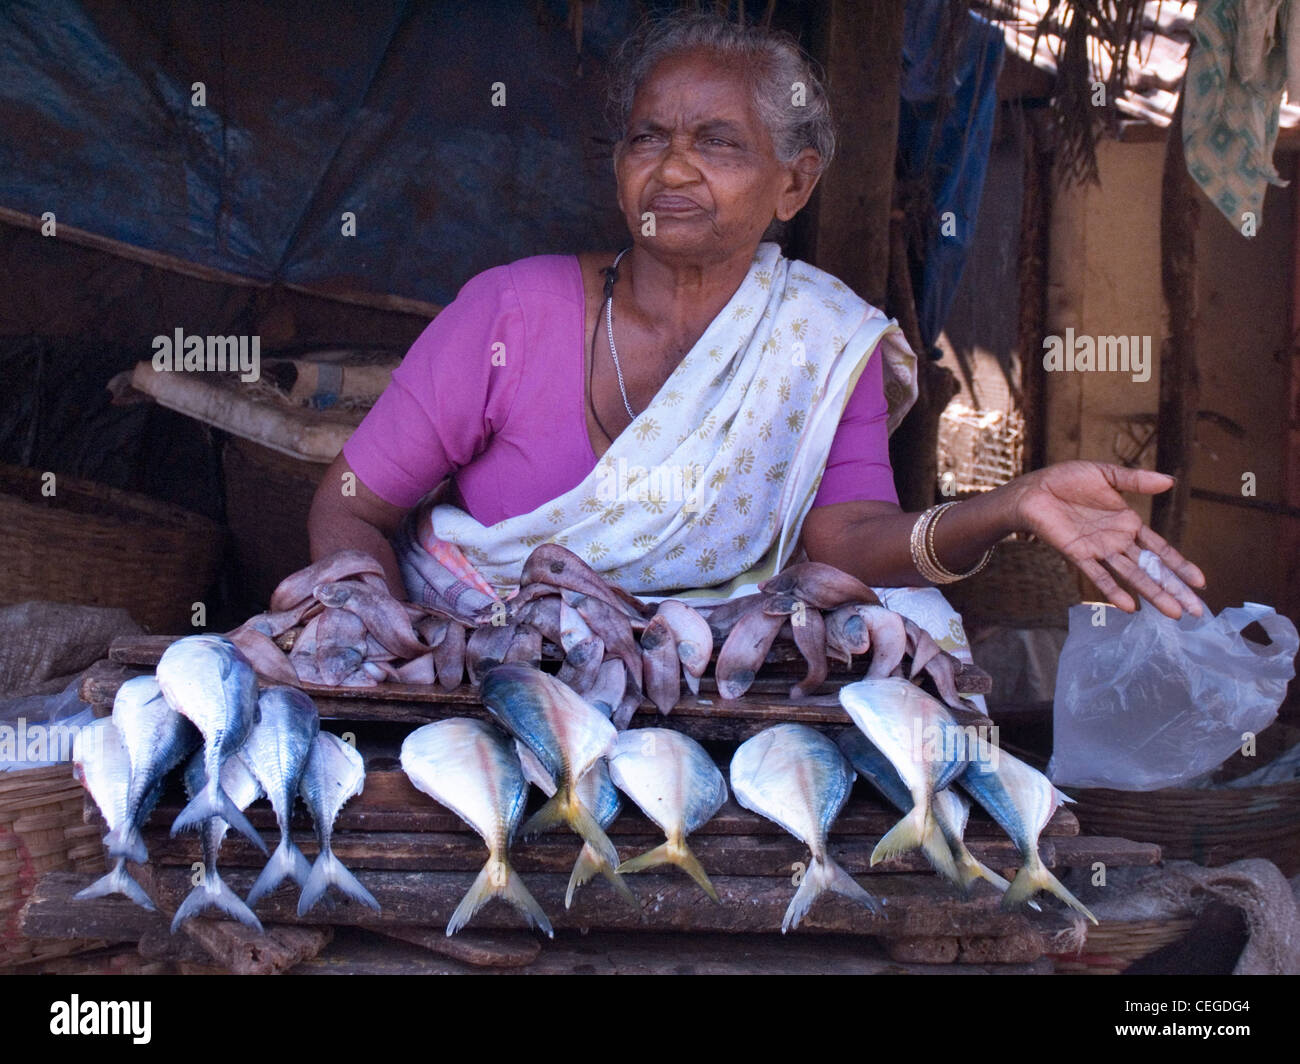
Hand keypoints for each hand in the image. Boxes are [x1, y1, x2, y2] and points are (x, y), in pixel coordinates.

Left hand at [1004, 461, 1206, 618]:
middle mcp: (1117, 541)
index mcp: (1128, 524)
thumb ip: (1135, 480)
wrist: (1033, 489)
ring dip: (1152, 593)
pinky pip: (1098, 575)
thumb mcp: (1105, 475)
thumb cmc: (1066, 480)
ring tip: (1173, 613)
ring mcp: (1099, 550)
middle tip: (1196, 611)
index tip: (1200, 582)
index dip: (1180, 565)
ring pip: (1131, 576)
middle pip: (1152, 569)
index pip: (1160, 549)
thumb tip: (1170, 481)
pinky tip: (1129, 606)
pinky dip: (1113, 590)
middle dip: (1174, 588)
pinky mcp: (1078, 554)